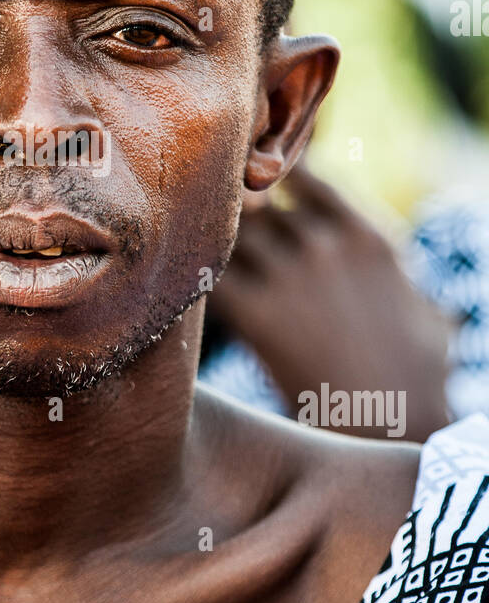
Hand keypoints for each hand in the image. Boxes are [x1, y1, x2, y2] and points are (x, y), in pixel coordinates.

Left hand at [211, 164, 452, 441]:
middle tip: (205, 226)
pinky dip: (190, 275)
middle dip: (230, 211)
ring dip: (205, 240)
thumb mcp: (423, 311)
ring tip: (186, 254)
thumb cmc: (415, 378)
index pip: (303, 177)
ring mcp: (292, 276)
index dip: (272, 182)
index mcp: (365, 236)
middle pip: (255, 200)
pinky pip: (208, 275)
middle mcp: (326, 244)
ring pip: (228, 231)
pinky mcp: (259, 314)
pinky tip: (179, 288)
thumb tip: (402, 289)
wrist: (393, 425)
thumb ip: (397, 281)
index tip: (252, 193)